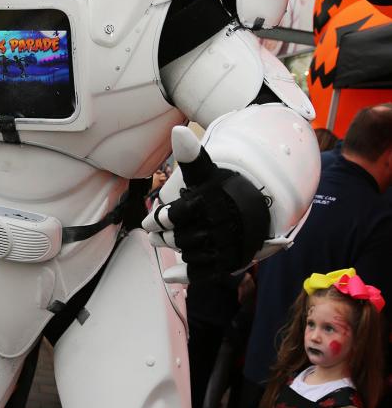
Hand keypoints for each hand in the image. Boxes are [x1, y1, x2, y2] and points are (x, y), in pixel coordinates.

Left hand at [143, 126, 269, 282]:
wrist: (259, 206)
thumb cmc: (225, 188)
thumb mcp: (208, 171)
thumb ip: (190, 155)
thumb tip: (177, 130)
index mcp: (214, 202)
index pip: (179, 214)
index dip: (160, 219)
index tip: (149, 222)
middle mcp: (221, 225)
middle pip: (181, 237)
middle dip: (164, 236)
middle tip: (152, 234)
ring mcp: (227, 245)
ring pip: (191, 253)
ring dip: (174, 250)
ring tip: (161, 243)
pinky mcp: (231, 260)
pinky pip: (205, 272)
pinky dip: (186, 275)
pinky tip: (169, 277)